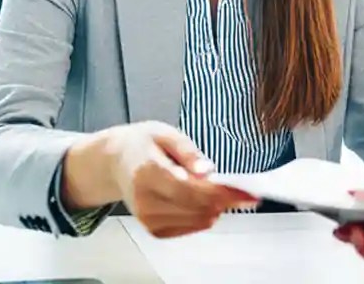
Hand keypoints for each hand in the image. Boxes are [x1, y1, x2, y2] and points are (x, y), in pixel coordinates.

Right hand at [106, 122, 255, 237]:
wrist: (115, 162)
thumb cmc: (141, 144)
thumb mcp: (166, 134)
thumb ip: (189, 152)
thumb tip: (208, 172)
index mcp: (147, 172)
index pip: (191, 190)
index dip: (223, 193)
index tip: (248, 193)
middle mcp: (145, 200)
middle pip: (198, 208)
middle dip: (225, 200)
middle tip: (241, 189)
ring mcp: (147, 218)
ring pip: (197, 220)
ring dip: (215, 207)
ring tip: (214, 188)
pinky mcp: (152, 228)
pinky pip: (190, 227)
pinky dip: (202, 215)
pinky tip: (200, 199)